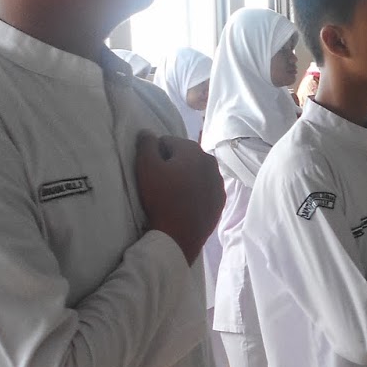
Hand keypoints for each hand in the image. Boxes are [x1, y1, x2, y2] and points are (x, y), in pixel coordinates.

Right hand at [136, 132, 223, 263]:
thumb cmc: (161, 198)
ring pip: (196, 171)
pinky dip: (196, 190)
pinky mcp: (220, 200)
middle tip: (161, 182)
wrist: (179, 235)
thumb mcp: (146, 167)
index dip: (155, 154)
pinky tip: (185, 202)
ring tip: (173, 192)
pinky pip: (205, 188)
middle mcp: (211, 162)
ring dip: (185, 176)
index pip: (168, 141)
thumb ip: (146, 144)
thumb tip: (147, 132)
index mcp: (194, 151)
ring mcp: (219, 182)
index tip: (151, 170)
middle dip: (172, 163)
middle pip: (185, 155)